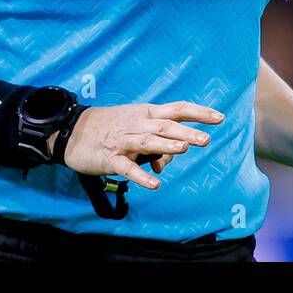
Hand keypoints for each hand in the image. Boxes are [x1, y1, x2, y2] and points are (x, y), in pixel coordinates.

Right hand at [54, 101, 222, 189]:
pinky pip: (127, 167)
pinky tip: (155, 183)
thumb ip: (155, 144)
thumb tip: (165, 164)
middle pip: (166, 126)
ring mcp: (123, 141)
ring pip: (148, 141)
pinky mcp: (109, 158)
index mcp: (147, 114)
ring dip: (166, 145)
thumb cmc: (110, 127)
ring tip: (184, 150)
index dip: (199, 113)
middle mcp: (138, 124)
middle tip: (206, 140)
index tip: (219, 118)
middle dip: (186, 132)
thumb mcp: (135, 129)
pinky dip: (141, 175)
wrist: (72, 130)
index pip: (178, 109)